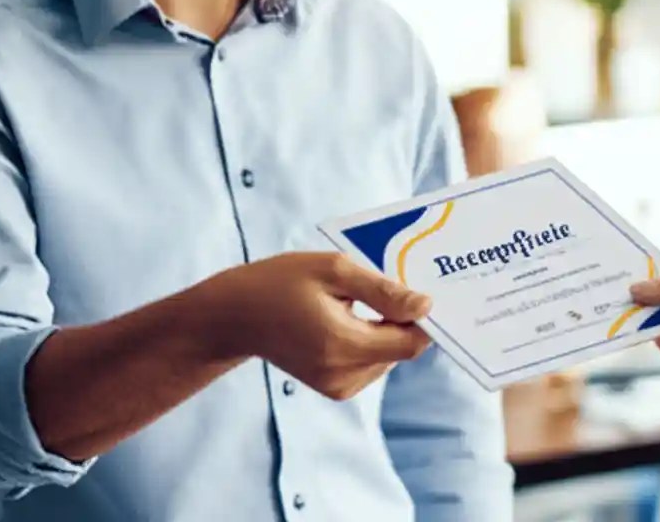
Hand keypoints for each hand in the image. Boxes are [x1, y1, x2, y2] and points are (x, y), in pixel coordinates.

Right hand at [194, 252, 432, 399]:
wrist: (234, 316)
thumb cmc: (281, 283)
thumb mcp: (333, 270)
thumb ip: (383, 290)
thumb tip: (425, 306)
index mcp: (343, 344)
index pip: (410, 343)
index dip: (422, 318)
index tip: (417, 290)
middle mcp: (343, 374)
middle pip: (402, 350)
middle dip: (401, 319)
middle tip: (379, 287)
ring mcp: (338, 385)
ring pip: (389, 357)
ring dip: (383, 329)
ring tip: (351, 302)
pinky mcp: (334, 388)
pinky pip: (372, 363)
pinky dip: (369, 340)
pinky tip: (345, 318)